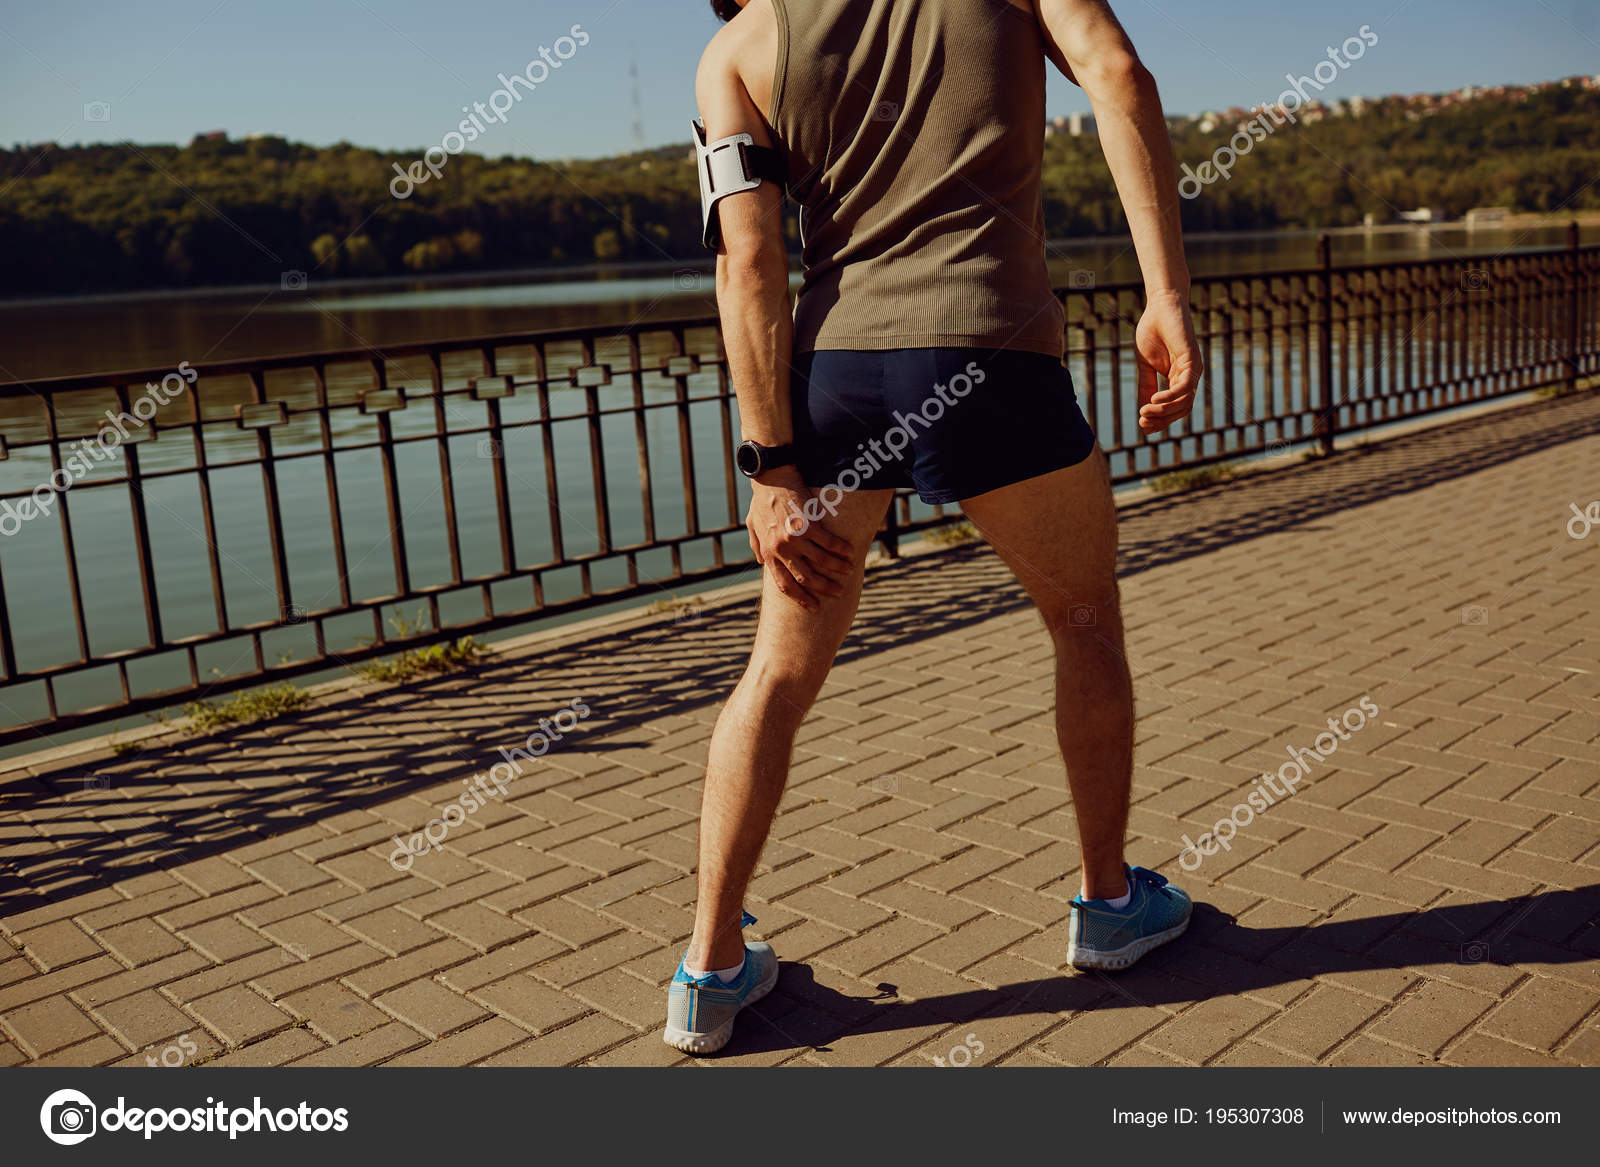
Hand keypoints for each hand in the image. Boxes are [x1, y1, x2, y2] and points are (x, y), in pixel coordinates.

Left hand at [745, 466, 854, 610]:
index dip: (801, 598)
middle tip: (838, 593)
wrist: (770, 477)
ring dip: (838, 569)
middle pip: (806, 578)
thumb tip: (762, 563)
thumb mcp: (752, 525)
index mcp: (769, 553)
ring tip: (849, 571)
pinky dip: (842, 550)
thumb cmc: (761, 500)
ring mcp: (795, 538)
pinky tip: (851, 552)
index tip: (814, 607)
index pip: (785, 585)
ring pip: (821, 562)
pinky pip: (830, 543)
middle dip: (824, 588)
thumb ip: (756, 545)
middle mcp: (781, 550)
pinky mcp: (808, 525)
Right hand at [1135, 290, 1202, 433]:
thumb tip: (1144, 409)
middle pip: (1182, 409)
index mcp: (1180, 378)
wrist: (1160, 305)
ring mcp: (1193, 368)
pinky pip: (1184, 387)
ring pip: (1185, 402)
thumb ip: (1147, 385)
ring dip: (1164, 412)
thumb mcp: (1146, 364)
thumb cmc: (1153, 331)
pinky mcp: (1192, 359)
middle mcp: (1190, 376)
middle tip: (1142, 423)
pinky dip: (1169, 397)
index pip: (1175, 408)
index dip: (1160, 420)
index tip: (1142, 426)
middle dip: (1162, 420)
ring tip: (1144, 412)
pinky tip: (1153, 400)